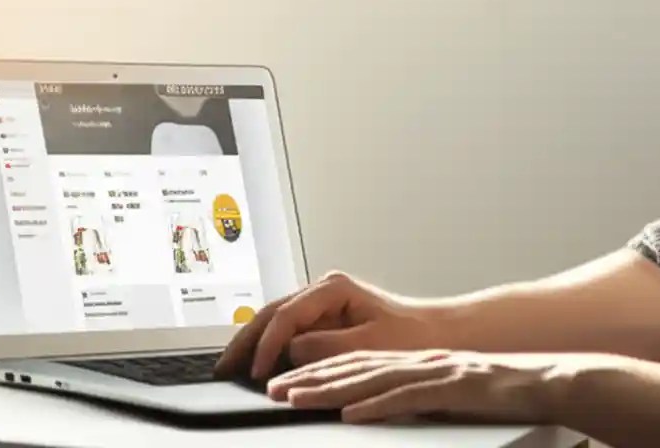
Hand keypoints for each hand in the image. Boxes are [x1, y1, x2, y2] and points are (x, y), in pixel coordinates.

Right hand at [214, 272, 444, 379]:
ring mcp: (322, 304)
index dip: (267, 345)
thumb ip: (328, 346)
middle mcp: (323, 291)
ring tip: (230, 366)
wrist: (437, 335)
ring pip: (275, 321)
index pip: (287, 315)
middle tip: (223, 367)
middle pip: (271, 313)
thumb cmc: (412, 337)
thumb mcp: (370, 345)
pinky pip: (289, 332)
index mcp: (333, 288)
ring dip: (253, 343)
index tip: (256, 371)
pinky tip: (256, 363)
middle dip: (246, 340)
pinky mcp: (324, 319)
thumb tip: (290, 350)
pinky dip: (270, 347)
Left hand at [263, 350, 582, 424]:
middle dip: (310, 378)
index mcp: (414, 361)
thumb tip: (374, 407)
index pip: (356, 363)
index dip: (317, 371)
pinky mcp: (452, 389)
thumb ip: (413, 394)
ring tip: (297, 398)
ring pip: (371, 380)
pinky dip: (377, 406)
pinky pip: (407, 399)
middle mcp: (418, 361)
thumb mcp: (447, 390)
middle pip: (353, 368)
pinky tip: (353, 414)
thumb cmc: (499, 392)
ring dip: (329, 390)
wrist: (546, 381)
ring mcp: (434, 373)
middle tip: (273, 389)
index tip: (285, 381)